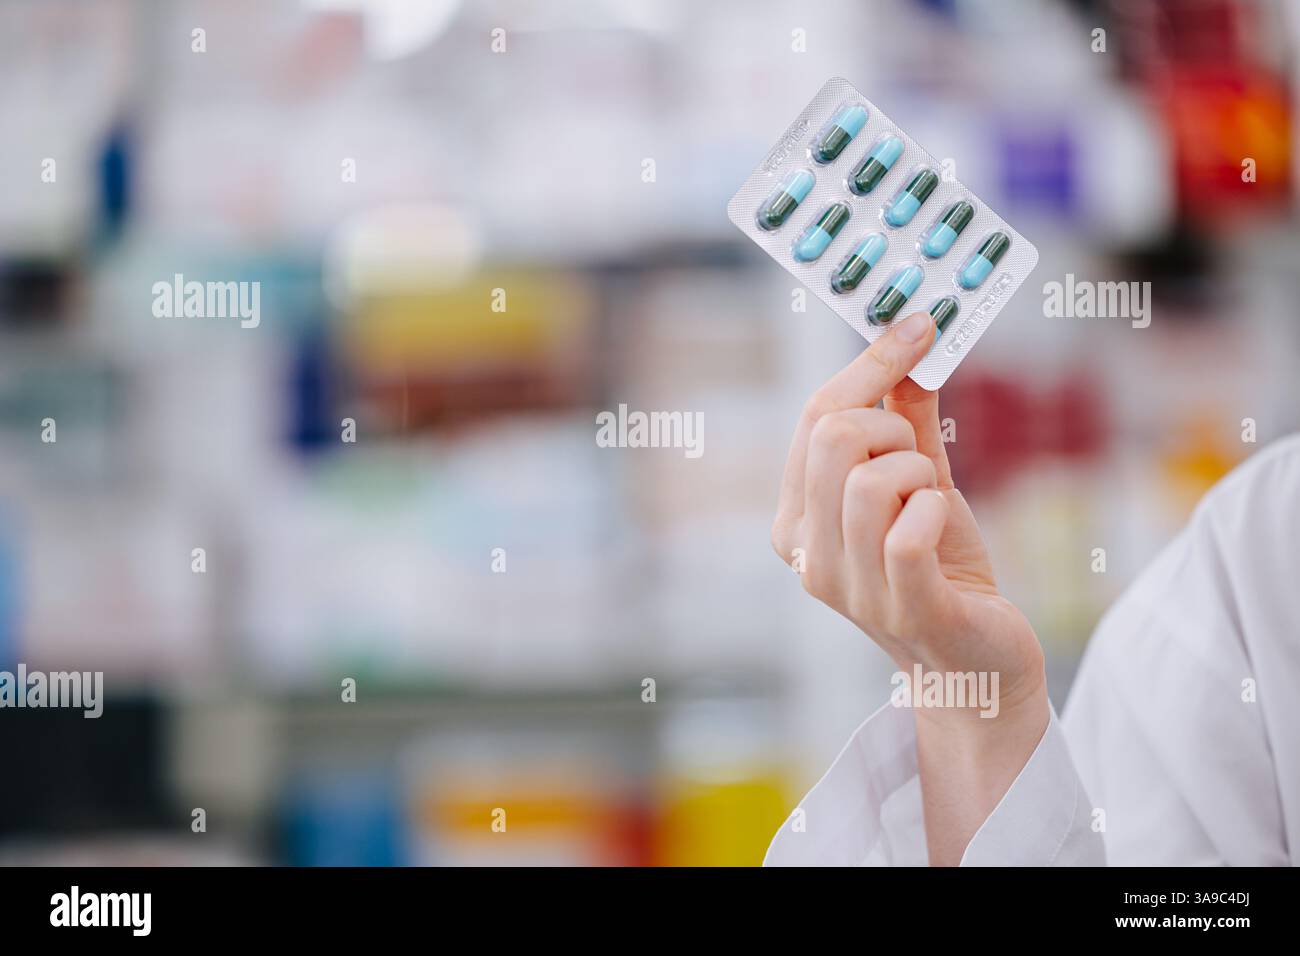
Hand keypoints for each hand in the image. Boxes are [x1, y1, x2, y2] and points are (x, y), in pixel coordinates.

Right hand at [770, 310, 1048, 864]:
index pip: (813, 418)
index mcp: (796, 518)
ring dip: (918, 473)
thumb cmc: (941, 567)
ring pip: (868, 478)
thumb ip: (906, 418)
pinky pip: (909, 529)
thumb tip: (911, 339)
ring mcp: (850, 589)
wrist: (977, 663)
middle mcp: (807, 554)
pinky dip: (936, 510)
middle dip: (892, 424)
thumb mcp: (918, 481)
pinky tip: (943, 526)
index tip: (920, 322)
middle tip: (920, 454)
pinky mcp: (904, 610)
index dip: (868, 361)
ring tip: (930, 501)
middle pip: (830, 436)